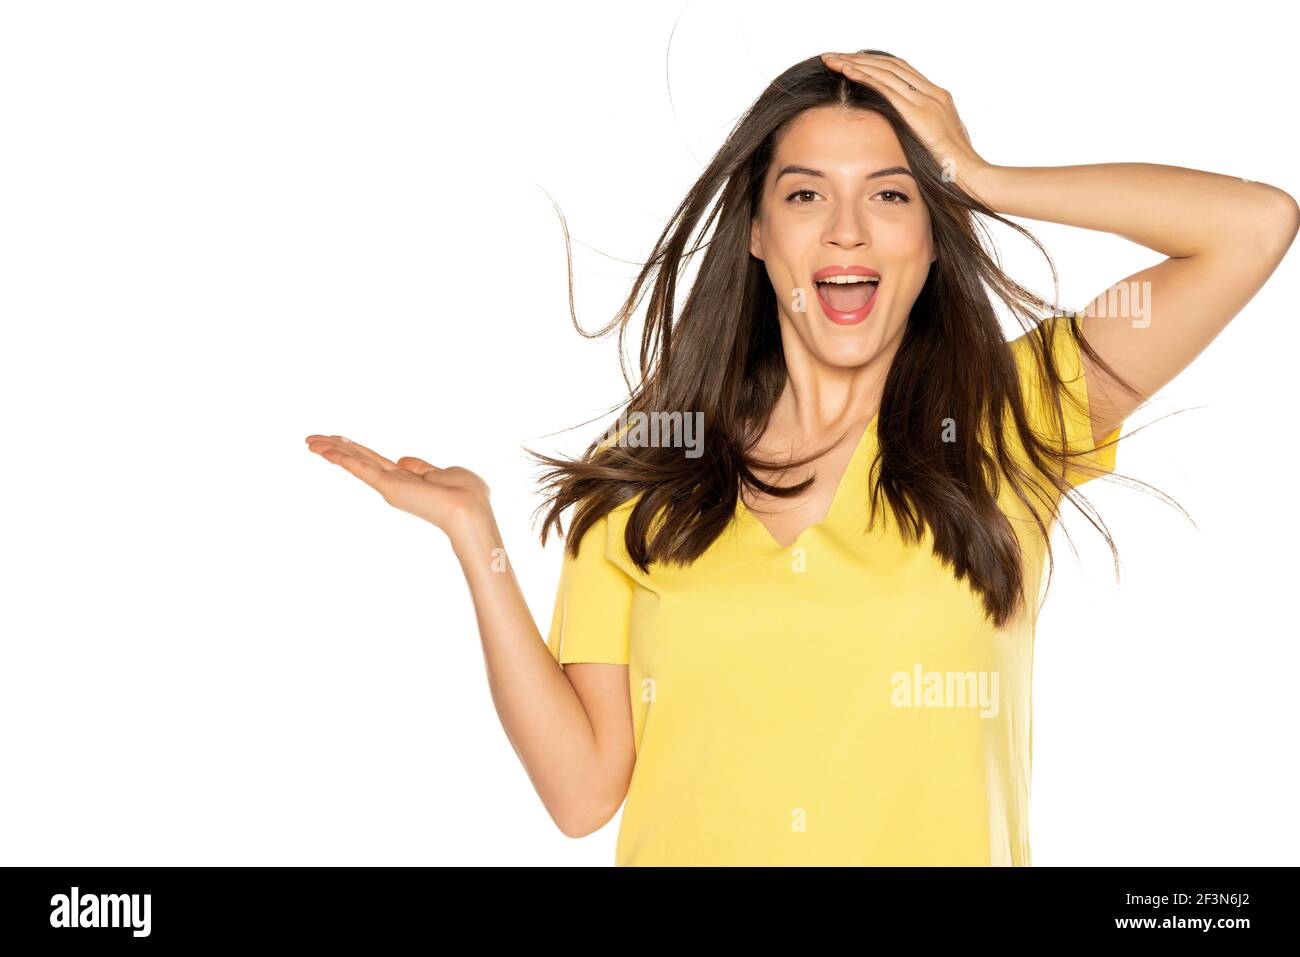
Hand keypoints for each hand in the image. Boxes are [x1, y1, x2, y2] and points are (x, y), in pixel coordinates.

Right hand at [305, 434, 491, 538]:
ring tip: (309, 441)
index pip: (376, 460)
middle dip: (336, 447)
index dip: (357, 449)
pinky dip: (342, 458)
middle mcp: (395, 483)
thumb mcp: (446, 473)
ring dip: (332, 450)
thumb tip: (402, 460)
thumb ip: (422, 467)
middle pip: (360, 458)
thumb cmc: (467, 494)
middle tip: (311, 439)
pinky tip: (324, 450)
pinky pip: (361, 468)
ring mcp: (390, 485)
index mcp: (409, 478)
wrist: (470, 511)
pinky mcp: (388, 487)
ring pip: (355, 461)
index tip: (341, 440)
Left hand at [820, 51, 992, 204]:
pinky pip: (886, 88)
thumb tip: (910, 138)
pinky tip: (847, 72)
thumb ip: (924, 133)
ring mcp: (926, 101)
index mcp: (938, 98)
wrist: (970, 176)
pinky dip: (865, 77)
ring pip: (886, 71)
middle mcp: (933, 94)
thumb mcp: (937, 144)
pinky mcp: (917, 113)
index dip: (877, 64)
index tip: (855, 62)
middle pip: (892, 65)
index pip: (903, 71)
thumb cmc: (954, 169)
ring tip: (833, 60)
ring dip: (857, 64)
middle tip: (836, 57)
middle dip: (862, 59)